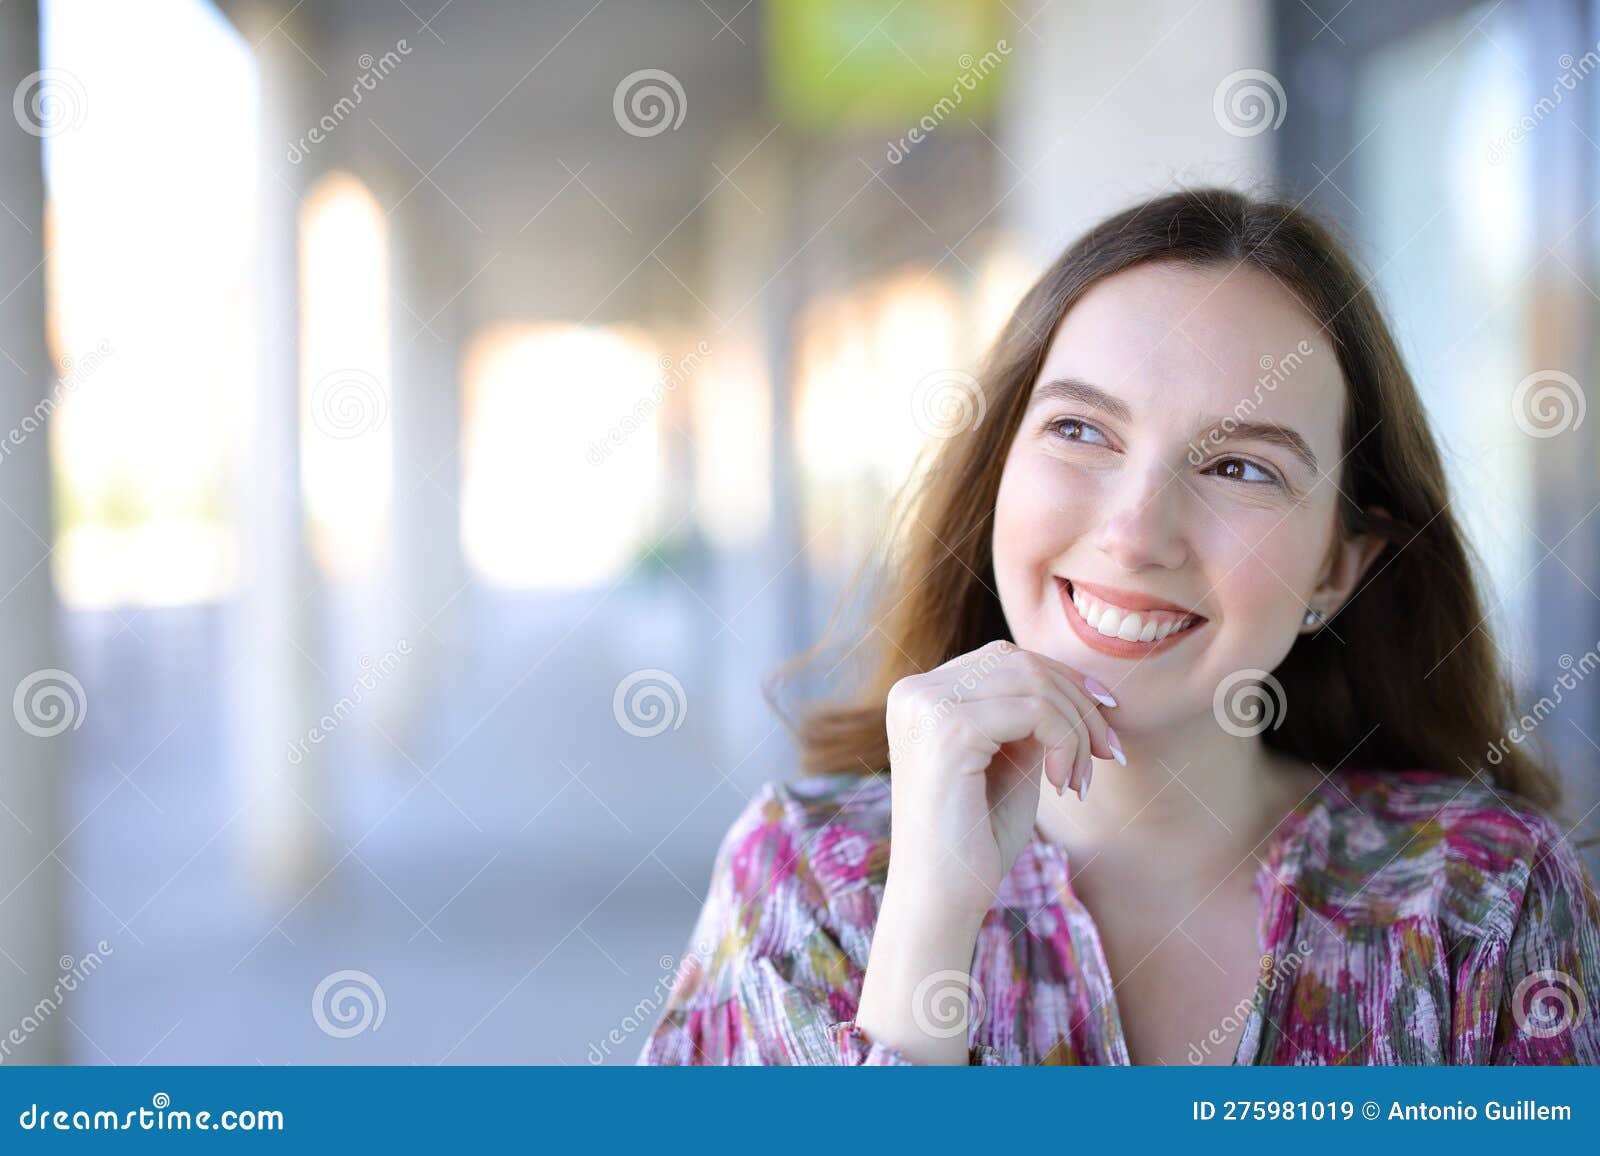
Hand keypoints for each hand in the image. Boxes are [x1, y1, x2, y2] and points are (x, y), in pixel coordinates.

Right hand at [882, 639, 1118, 917]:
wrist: (941, 901)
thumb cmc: (976, 839)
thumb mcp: (1008, 762)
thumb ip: (1028, 718)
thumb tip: (1079, 683)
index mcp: (920, 695)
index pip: (1005, 660)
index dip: (1063, 682)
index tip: (1104, 723)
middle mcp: (914, 692)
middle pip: (1020, 663)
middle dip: (1078, 703)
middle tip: (1106, 754)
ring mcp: (926, 707)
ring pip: (1032, 682)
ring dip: (1076, 727)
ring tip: (1082, 779)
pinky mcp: (947, 729)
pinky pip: (1034, 710)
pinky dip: (1065, 742)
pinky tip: (1063, 785)